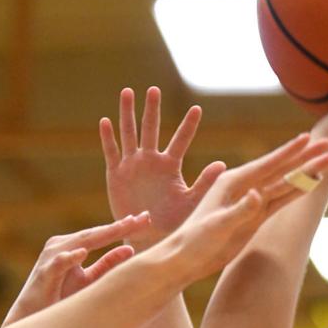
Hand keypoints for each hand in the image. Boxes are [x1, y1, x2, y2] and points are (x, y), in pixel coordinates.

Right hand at [3, 213, 150, 325]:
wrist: (34, 317)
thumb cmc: (60, 297)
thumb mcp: (89, 280)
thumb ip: (107, 264)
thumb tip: (131, 248)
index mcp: (73, 246)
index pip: (102, 233)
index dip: (123, 226)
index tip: (146, 219)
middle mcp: (62, 245)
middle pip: (95, 233)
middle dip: (119, 225)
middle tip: (143, 218)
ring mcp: (52, 257)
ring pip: (80, 242)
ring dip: (101, 234)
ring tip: (122, 227)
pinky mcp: (44, 273)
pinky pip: (59, 263)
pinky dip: (69, 257)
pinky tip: (82, 253)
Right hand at [101, 87, 225, 248]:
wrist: (147, 238)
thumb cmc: (172, 222)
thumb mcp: (191, 202)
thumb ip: (205, 183)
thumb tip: (222, 164)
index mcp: (170, 166)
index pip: (181, 140)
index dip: (189, 125)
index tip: (198, 108)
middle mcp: (151, 160)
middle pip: (151, 129)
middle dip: (152, 109)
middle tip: (154, 90)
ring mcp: (132, 165)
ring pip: (129, 133)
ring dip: (128, 113)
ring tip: (128, 92)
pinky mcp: (116, 174)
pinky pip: (111, 152)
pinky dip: (108, 138)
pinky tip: (105, 121)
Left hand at [173, 132, 327, 276]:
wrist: (185, 259)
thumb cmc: (194, 241)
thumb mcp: (217, 226)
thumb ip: (239, 210)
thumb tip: (258, 194)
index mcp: (231, 182)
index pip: (266, 165)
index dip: (288, 153)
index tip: (308, 137)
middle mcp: (242, 187)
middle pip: (280, 169)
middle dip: (305, 157)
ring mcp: (250, 202)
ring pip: (284, 183)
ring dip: (305, 172)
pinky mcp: (254, 217)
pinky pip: (280, 200)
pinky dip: (297, 191)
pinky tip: (312, 182)